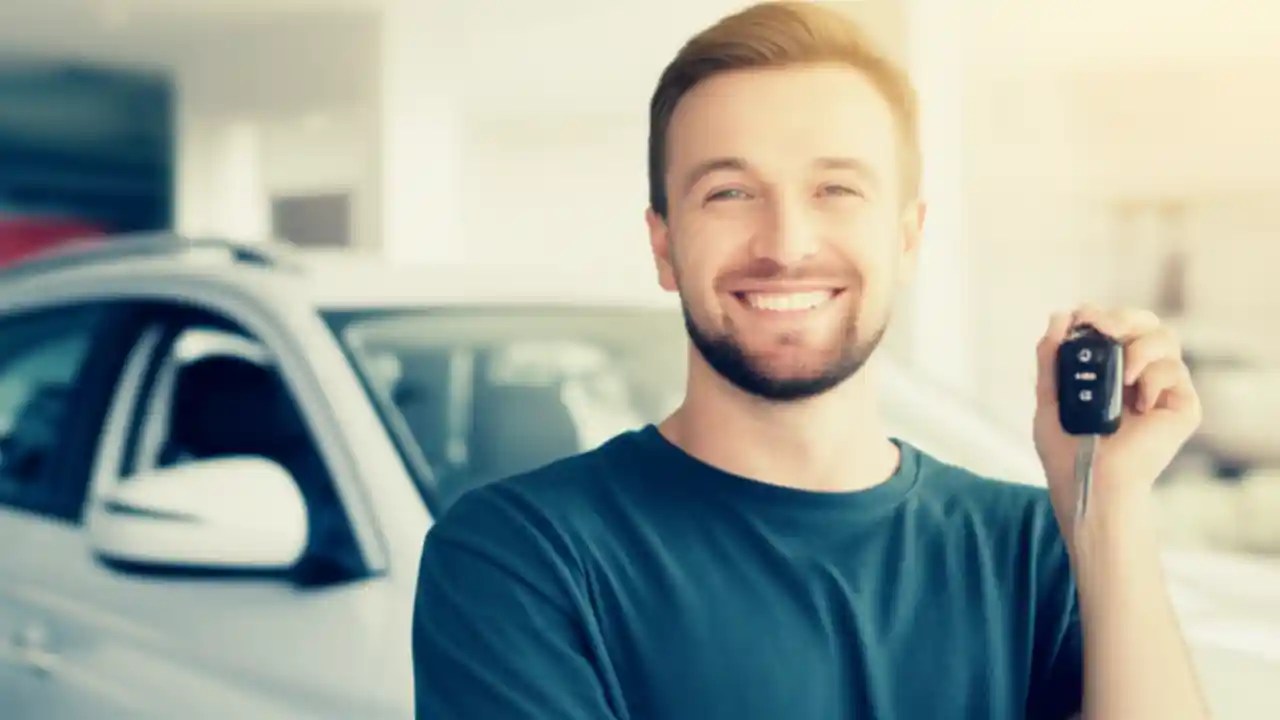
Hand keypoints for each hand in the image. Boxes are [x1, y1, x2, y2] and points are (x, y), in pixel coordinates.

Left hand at [1033, 306, 1202, 543]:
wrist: (1089, 482)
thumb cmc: (1067, 451)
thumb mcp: (1049, 398)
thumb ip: (1051, 358)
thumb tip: (1058, 316)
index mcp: (1108, 371)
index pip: (1115, 327)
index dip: (1102, 314)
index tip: (1082, 316)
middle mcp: (1137, 376)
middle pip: (1145, 323)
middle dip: (1125, 318)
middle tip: (1105, 330)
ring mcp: (1160, 390)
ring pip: (1165, 338)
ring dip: (1139, 348)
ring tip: (1121, 376)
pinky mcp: (1182, 407)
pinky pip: (1175, 371)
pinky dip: (1153, 378)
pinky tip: (1137, 403)